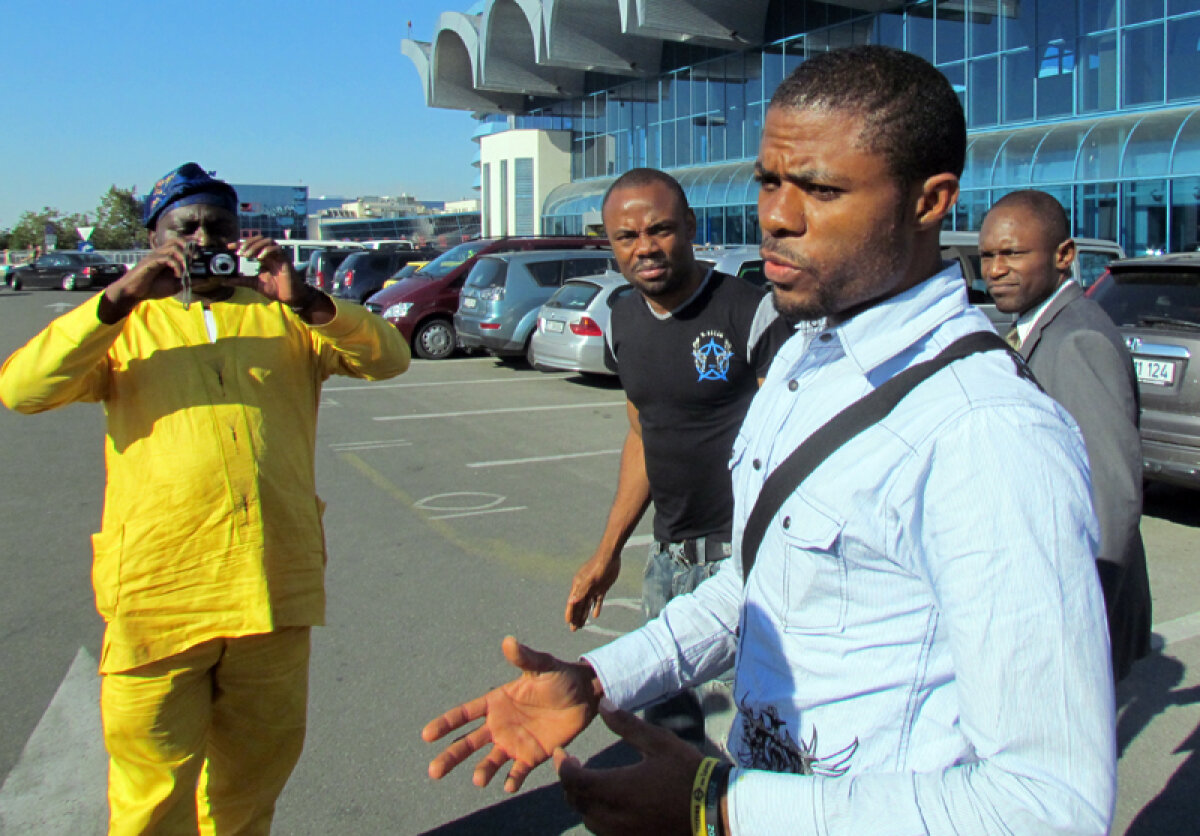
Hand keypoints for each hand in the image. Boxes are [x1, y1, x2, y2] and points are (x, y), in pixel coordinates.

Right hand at [101, 240, 190, 319]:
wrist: (134, 292)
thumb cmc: (152, 288)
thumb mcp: (174, 286)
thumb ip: (186, 282)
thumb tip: (202, 279)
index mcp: (166, 256)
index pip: (179, 243)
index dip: (190, 243)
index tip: (199, 248)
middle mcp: (161, 253)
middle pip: (176, 241)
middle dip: (188, 249)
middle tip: (191, 262)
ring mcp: (155, 256)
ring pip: (173, 248)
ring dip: (182, 260)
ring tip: (184, 271)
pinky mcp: (151, 262)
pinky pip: (166, 258)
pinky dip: (175, 266)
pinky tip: (177, 275)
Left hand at [231, 235, 304, 305]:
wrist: (289, 297)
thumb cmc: (275, 290)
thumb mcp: (254, 284)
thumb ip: (241, 281)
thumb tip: (224, 281)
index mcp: (264, 257)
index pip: (251, 245)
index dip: (240, 243)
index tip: (229, 247)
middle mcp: (271, 254)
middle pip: (259, 239)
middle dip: (248, 243)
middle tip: (240, 253)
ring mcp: (278, 255)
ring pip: (268, 241)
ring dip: (256, 246)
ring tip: (248, 255)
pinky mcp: (285, 259)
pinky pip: (276, 248)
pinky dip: (267, 250)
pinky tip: (260, 258)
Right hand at [422, 636, 600, 792]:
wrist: (584, 695)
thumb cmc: (559, 677)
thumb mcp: (542, 666)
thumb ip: (524, 658)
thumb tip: (508, 642)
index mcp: (496, 702)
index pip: (464, 714)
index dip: (445, 724)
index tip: (426, 736)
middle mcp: (500, 725)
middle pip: (469, 743)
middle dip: (451, 756)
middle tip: (433, 772)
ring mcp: (514, 742)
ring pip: (490, 761)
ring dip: (483, 771)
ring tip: (479, 780)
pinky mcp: (532, 756)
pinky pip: (518, 771)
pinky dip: (513, 779)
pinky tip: (508, 786)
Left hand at [554, 701, 704, 834]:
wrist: (713, 809)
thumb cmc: (686, 771)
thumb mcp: (658, 742)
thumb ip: (626, 725)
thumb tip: (603, 703)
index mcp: (615, 788)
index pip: (573, 780)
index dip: (563, 765)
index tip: (564, 753)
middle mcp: (612, 815)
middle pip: (576, 801)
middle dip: (570, 782)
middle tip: (573, 764)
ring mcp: (621, 832)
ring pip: (588, 818)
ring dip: (583, 800)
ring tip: (591, 782)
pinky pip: (603, 830)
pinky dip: (598, 816)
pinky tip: (610, 803)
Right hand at [565, 551, 621, 630]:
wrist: (611, 556)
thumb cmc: (599, 566)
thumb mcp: (591, 580)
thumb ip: (581, 591)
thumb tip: (570, 602)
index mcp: (578, 585)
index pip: (572, 602)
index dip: (570, 612)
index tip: (568, 622)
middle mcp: (584, 587)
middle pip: (579, 605)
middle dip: (576, 617)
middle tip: (574, 630)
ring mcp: (593, 588)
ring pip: (587, 604)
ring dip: (584, 614)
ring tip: (582, 626)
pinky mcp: (602, 587)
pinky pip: (597, 600)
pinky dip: (596, 607)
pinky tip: (595, 615)